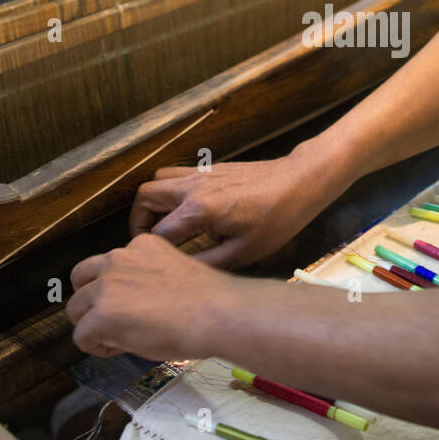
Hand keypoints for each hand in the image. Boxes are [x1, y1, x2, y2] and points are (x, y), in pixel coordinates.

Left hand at [66, 233, 234, 358]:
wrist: (215, 313)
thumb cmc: (208, 300)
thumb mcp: (172, 273)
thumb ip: (147, 279)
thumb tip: (133, 306)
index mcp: (140, 245)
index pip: (109, 264)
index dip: (115, 289)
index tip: (132, 306)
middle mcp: (118, 259)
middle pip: (81, 279)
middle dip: (90, 301)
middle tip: (109, 321)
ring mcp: (106, 286)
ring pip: (76, 308)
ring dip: (91, 325)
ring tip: (117, 339)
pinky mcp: (101, 314)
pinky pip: (82, 336)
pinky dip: (95, 347)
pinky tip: (119, 349)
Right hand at [128, 143, 346, 269]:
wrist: (299, 182)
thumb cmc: (276, 219)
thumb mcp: (243, 252)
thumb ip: (206, 262)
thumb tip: (179, 271)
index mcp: (199, 209)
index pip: (157, 232)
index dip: (153, 251)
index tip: (157, 264)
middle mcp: (193, 187)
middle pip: (144, 196)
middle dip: (140, 221)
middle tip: (152, 242)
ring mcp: (200, 173)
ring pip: (157, 180)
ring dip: (153, 202)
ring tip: (164, 224)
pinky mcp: (210, 168)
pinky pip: (175, 174)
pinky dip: (169, 190)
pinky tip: (185, 210)